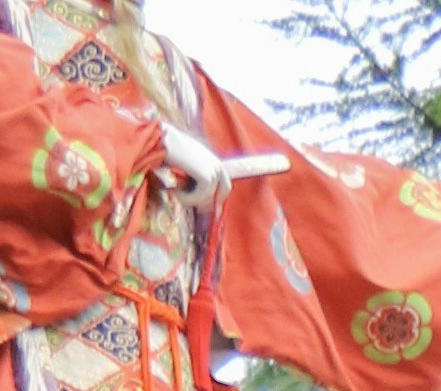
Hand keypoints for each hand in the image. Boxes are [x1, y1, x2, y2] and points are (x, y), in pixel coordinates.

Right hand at [158, 116, 278, 192]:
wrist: (154, 141)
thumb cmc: (161, 155)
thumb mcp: (180, 168)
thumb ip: (191, 180)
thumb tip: (189, 194)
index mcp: (210, 160)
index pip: (231, 172)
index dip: (259, 165)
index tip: (286, 161)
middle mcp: (215, 161)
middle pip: (223, 188)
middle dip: (206, 199)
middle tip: (183, 195)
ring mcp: (213, 166)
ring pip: (211, 196)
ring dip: (191, 198)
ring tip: (175, 186)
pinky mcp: (208, 174)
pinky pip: (202, 197)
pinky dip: (186, 197)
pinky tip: (175, 185)